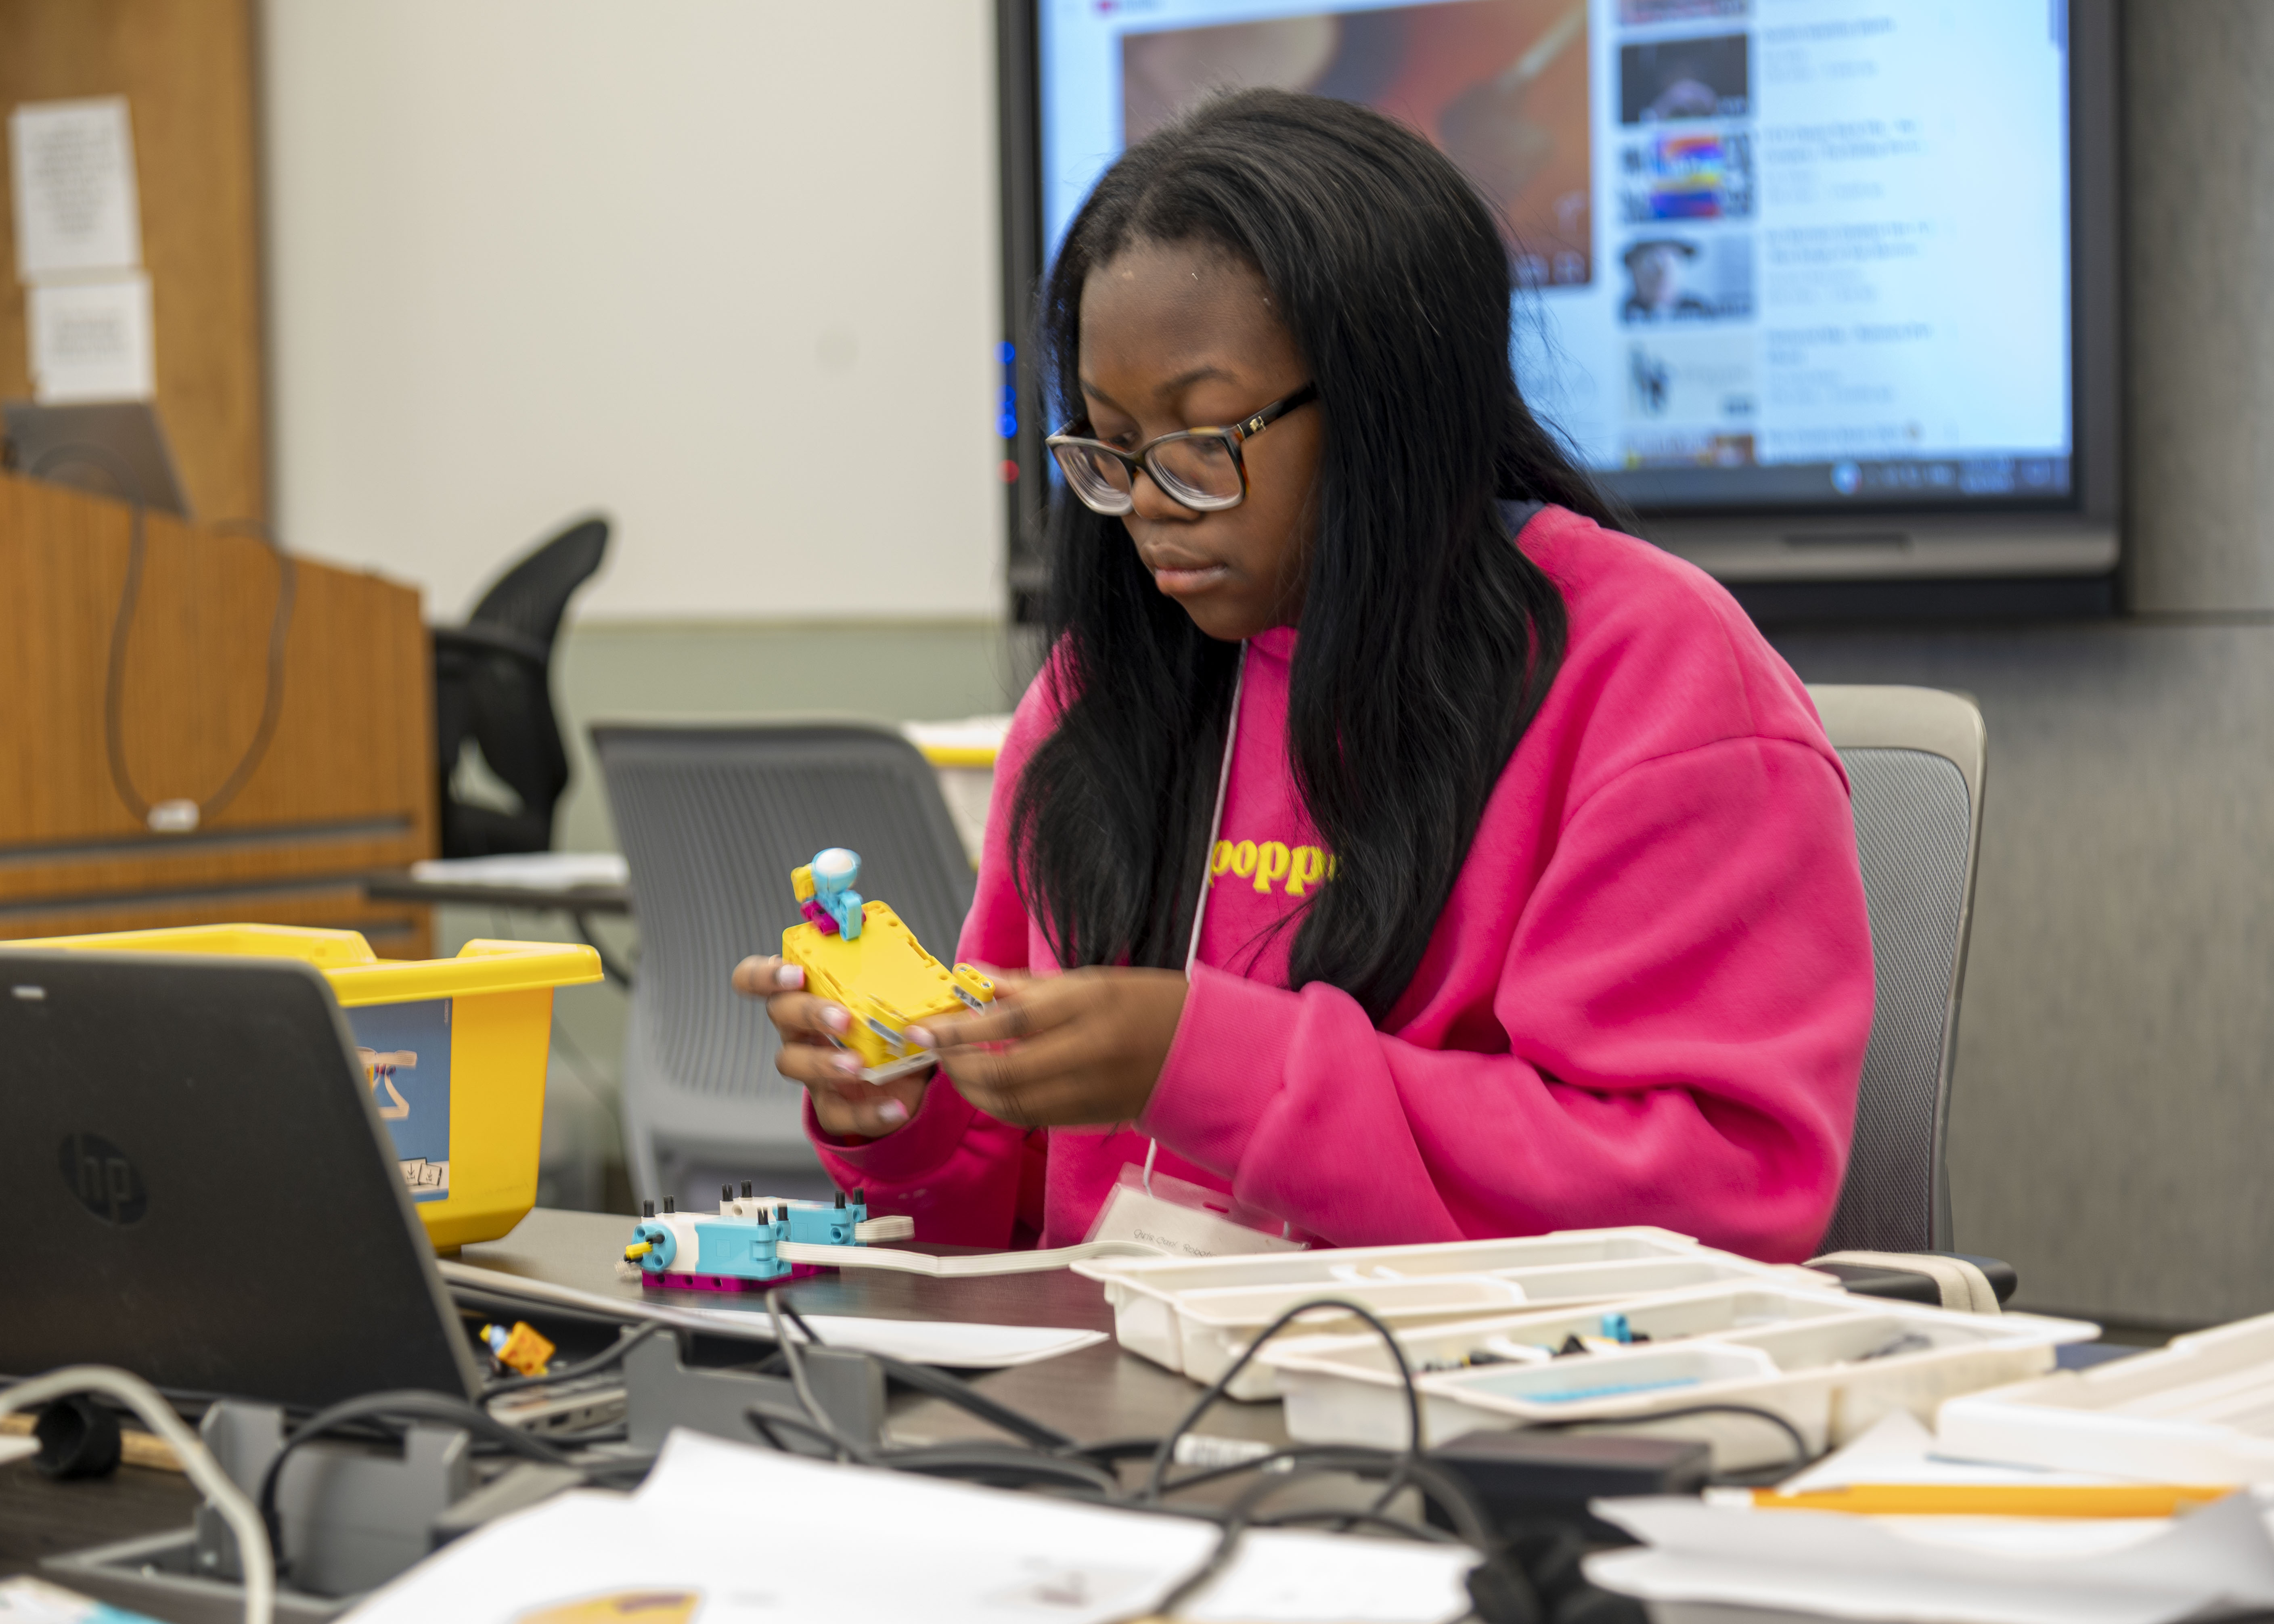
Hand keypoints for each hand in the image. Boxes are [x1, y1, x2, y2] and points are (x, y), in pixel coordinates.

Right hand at [731, 955, 929, 1138]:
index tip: (796, 974)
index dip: (764, 975)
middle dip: (808, 1013)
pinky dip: (869, 1113)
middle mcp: (797, 1030)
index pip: (756, 978)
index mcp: (805, 995)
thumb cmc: (886, 1024)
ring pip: (792, 1063)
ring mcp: (810, 1069)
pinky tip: (896, 1107)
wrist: (905, 1075)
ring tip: (857, 1065)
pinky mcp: (830, 1104)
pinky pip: (837, 1114)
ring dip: (822, 1063)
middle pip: (780, 1013)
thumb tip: (911, 955)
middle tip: (843, 1018)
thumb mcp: (888, 995)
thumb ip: (890, 976)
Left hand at [907, 966, 1187, 1128]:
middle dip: (959, 1066)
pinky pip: (1034, 1119)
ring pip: (1013, 1105)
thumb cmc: (1152, 1005)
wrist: (1208, 1052)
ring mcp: (1092, 1090)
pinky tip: (989, 1088)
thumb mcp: (1094, 981)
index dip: (959, 1027)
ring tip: (957, 1070)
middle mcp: (1092, 1051)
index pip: (1011, 1019)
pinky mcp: (1092, 1118)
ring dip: (975, 1091)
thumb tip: (974, 977)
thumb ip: (1030, 985)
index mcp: (1093, 1004)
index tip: (925, 1028)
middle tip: (937, 1051)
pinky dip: (1003, 1106)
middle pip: (1005, 1071)